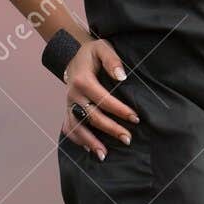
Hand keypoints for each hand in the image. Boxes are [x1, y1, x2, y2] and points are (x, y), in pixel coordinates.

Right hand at [61, 38, 139, 158]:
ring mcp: (69, 104)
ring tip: (104, 155)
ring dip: (90, 141)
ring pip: (77, 126)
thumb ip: (112, 60)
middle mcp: (73, 94)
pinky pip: (69, 128)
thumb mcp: (102, 48)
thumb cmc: (92, 53)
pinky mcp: (68, 110)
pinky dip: (78, 140)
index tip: (135, 118)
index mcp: (82, 80)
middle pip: (92, 116)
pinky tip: (90, 150)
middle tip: (127, 139)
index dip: (119, 110)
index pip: (102, 99)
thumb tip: (122, 76)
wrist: (73, 56)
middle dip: (110, 129)